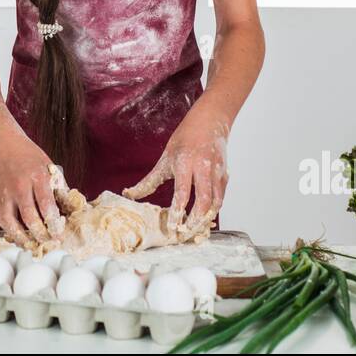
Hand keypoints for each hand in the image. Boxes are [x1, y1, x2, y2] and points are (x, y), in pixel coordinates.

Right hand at [0, 123, 68, 248]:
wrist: (1, 142)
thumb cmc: (26, 153)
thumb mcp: (48, 165)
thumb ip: (58, 186)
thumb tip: (69, 205)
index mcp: (37, 176)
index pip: (47, 205)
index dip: (54, 223)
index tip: (59, 233)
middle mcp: (20, 186)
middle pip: (30, 217)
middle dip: (41, 234)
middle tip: (49, 243)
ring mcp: (6, 193)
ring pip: (12, 223)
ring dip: (24, 238)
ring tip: (34, 245)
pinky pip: (3, 220)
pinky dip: (11, 231)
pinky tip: (19, 237)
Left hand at [122, 111, 228, 237]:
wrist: (210, 122)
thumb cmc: (185, 139)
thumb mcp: (165, 158)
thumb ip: (149, 180)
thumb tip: (129, 194)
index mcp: (185, 163)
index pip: (182, 192)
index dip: (178, 211)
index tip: (173, 226)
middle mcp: (203, 168)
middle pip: (203, 200)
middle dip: (195, 220)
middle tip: (186, 233)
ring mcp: (217, 172)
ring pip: (215, 202)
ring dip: (206, 219)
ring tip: (195, 230)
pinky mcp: (225, 175)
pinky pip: (221, 198)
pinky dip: (213, 211)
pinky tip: (204, 219)